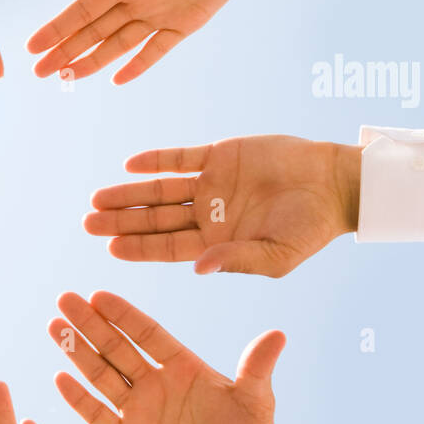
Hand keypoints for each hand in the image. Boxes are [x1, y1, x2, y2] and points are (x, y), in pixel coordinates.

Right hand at [27, 0, 300, 84]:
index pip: (82, 11)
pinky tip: (118, 78)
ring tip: (67, 78)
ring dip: (92, 61)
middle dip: (65, 52)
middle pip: (94, 33)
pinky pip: (156, 49)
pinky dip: (138, 64)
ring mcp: (159, 13)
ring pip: (117, 44)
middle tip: (39, 73)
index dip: (57, 29)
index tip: (33, 47)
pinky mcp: (185, 23)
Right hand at [49, 292, 283, 423]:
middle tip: (65, 299)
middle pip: (116, 347)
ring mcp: (137, 410)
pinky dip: (78, 399)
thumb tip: (278, 333)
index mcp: (183, 368)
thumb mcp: (256, 402)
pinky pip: (97, 416)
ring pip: (101, 375)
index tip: (98, 294)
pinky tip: (59, 378)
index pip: (147, 333)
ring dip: (77, 352)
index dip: (123, 314)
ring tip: (55, 327)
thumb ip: (257, 367)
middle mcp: (155, 383)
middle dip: (90, 324)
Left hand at [86, 137, 360, 276]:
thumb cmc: (310, 229)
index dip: (138, 248)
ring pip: (159, 189)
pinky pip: (180, 158)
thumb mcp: (276, 256)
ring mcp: (210, 185)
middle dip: (121, 221)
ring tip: (96, 198)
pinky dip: (156, 160)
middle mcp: (206, 215)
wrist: (336, 184)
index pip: (167, 248)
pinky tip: (130, 164)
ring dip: (128, 192)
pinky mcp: (219, 155)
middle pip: (153, 219)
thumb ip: (236, 260)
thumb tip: (198, 269)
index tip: (109, 247)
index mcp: (215, 243)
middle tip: (88, 222)